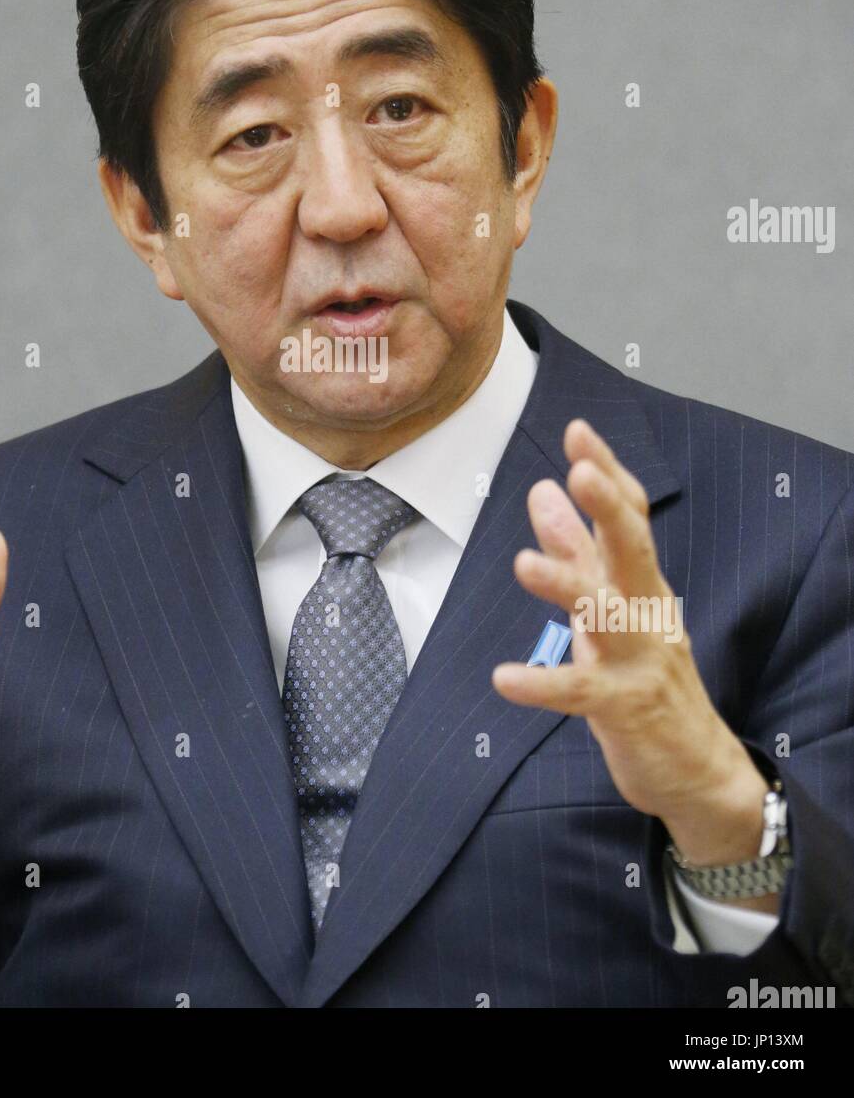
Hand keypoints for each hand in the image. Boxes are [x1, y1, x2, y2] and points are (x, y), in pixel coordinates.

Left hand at [492, 419, 771, 894]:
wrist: (696, 769)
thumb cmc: (644, 677)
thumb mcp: (608, 607)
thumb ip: (575, 552)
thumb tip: (544, 490)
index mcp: (640, 583)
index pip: (630, 517)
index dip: (606, 473)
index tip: (577, 431)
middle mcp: (646, 611)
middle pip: (634, 549)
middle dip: (609, 508)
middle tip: (579, 470)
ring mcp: (639, 660)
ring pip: (607, 614)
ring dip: (567, 585)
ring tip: (523, 563)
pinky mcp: (624, 708)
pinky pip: (580, 693)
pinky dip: (543, 683)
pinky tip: (504, 678)